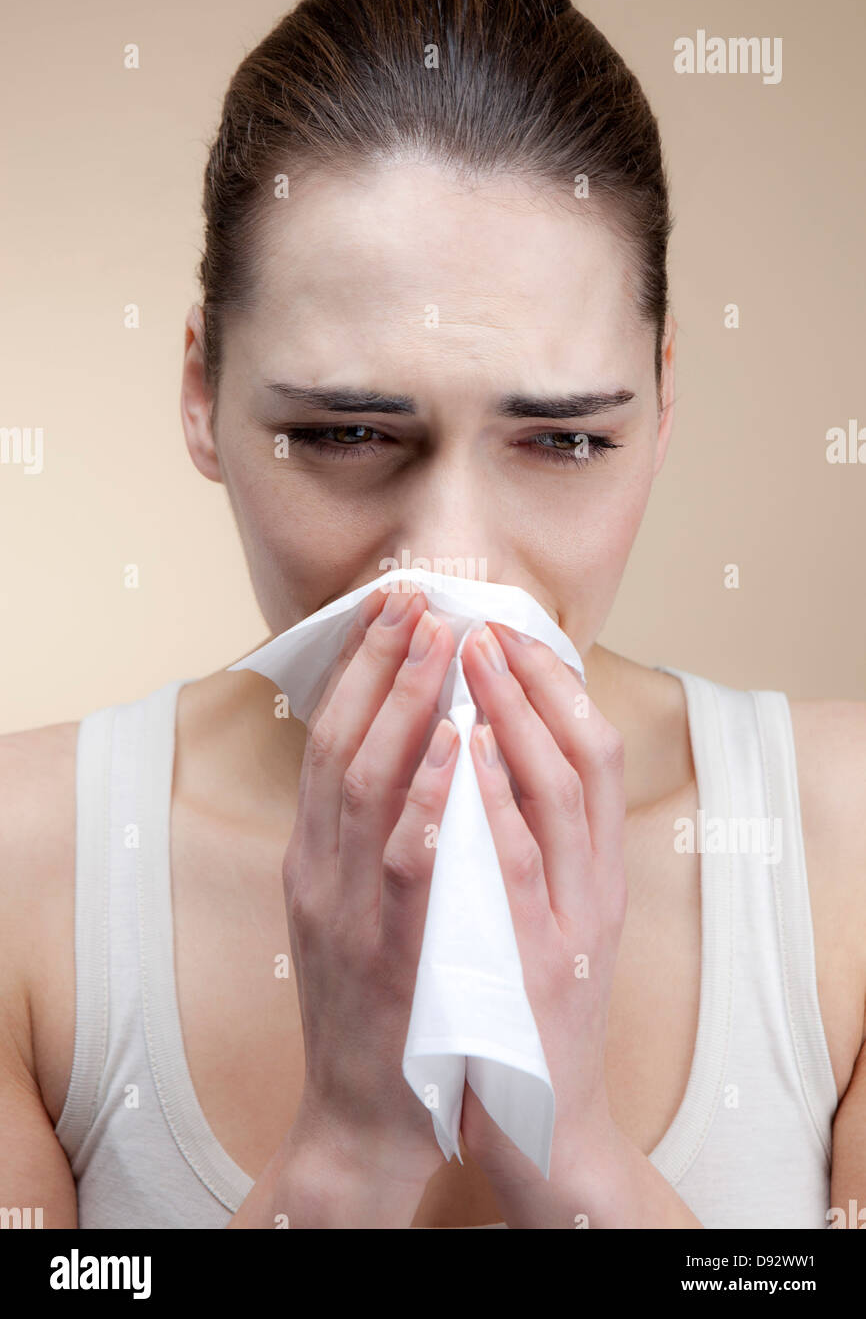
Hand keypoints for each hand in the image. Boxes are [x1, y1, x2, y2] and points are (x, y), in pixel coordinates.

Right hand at [282, 583, 459, 1208]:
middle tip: (415, 596)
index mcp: (314, 856)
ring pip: (367, 785)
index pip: (329, 739)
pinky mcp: (388, 951)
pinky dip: (425, 799)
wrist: (359, 1116)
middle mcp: (319, 870)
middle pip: (342, 742)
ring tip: (437, 640)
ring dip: (404, 706)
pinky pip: (406, 862)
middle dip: (380, 664)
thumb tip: (405, 759)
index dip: (359, 669)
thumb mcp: (350, 908)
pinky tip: (452, 748)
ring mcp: (347, 909)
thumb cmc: (372, 1005)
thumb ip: (366, 838)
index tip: (392, 609)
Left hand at [457, 621, 627, 1188]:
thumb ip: (528, 850)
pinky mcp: (527, 965)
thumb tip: (489, 767)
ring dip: (508, 714)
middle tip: (480, 620)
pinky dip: (487, 799)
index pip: (596, 752)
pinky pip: (506, 865)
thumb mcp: (539, 919)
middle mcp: (595, 888)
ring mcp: (567, 925)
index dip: (556, 684)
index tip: (511, 629)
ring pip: (552, 794)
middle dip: (527, 680)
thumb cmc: (518, 1012)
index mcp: (598, 874)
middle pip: (580, 755)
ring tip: (467, 650)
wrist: (531, 1127)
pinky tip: (464, 748)